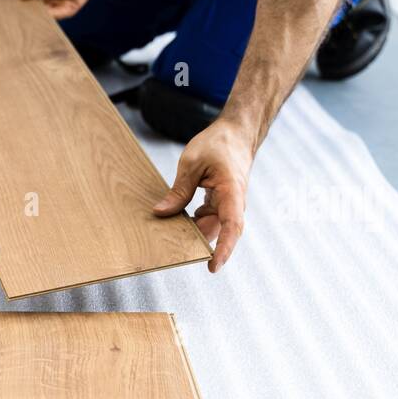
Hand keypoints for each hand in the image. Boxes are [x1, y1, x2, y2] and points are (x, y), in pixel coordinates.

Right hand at [19, 0, 103, 19]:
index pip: (23, 3)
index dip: (16, 7)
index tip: (9, 11)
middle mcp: (44, 1)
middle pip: (33, 13)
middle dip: (27, 17)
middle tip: (18, 20)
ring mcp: (57, 5)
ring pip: (46, 17)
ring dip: (39, 18)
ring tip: (31, 19)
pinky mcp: (70, 7)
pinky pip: (60, 14)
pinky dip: (53, 16)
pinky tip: (47, 14)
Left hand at [152, 119, 254, 272]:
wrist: (236, 133)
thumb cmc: (218, 143)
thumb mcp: (192, 163)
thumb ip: (179, 190)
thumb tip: (160, 213)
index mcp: (231, 191)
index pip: (232, 226)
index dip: (223, 249)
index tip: (213, 266)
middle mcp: (233, 202)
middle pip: (218, 231)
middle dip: (198, 243)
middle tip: (174, 250)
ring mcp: (228, 204)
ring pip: (211, 227)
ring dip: (194, 232)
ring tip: (171, 233)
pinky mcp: (220, 203)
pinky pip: (208, 219)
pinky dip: (193, 223)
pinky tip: (177, 221)